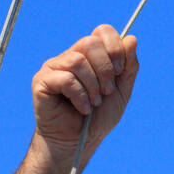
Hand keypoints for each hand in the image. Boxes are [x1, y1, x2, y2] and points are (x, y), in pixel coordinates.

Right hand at [32, 24, 138, 159]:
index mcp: (90, 54)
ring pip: (78, 61)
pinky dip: (80, 96)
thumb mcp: (122, 91)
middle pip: (90, 42)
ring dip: (92, 85)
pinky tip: (82, 108)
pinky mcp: (42, 81)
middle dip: (105, 69)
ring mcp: (54, 67)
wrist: (79, 142)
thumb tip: (131, 38)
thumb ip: (129, 66)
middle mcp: (71, 56)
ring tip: (94, 103)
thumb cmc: (99, 117)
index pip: (102, 31)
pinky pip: (65, 78)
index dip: (115, 48)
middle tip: (107, 91)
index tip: (120, 72)